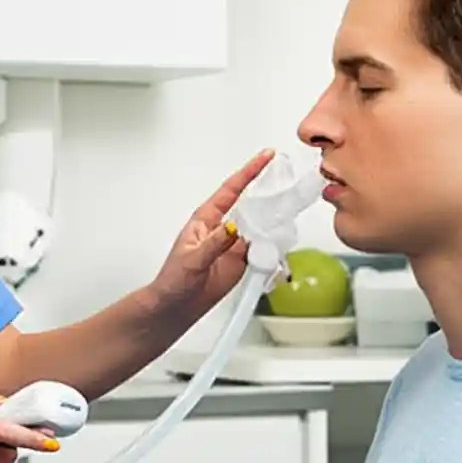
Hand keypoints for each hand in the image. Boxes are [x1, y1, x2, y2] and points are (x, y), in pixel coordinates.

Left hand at [148, 149, 274, 313]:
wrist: (177, 306)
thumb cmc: (174, 279)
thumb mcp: (192, 259)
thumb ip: (215, 243)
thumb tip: (233, 228)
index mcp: (207, 218)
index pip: (232, 189)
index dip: (250, 171)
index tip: (266, 157)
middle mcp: (224, 227)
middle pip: (251, 203)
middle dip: (268, 190)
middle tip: (286, 181)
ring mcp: (235, 244)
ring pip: (260, 226)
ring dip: (273, 221)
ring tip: (287, 214)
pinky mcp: (243, 261)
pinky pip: (263, 249)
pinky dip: (272, 247)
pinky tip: (277, 247)